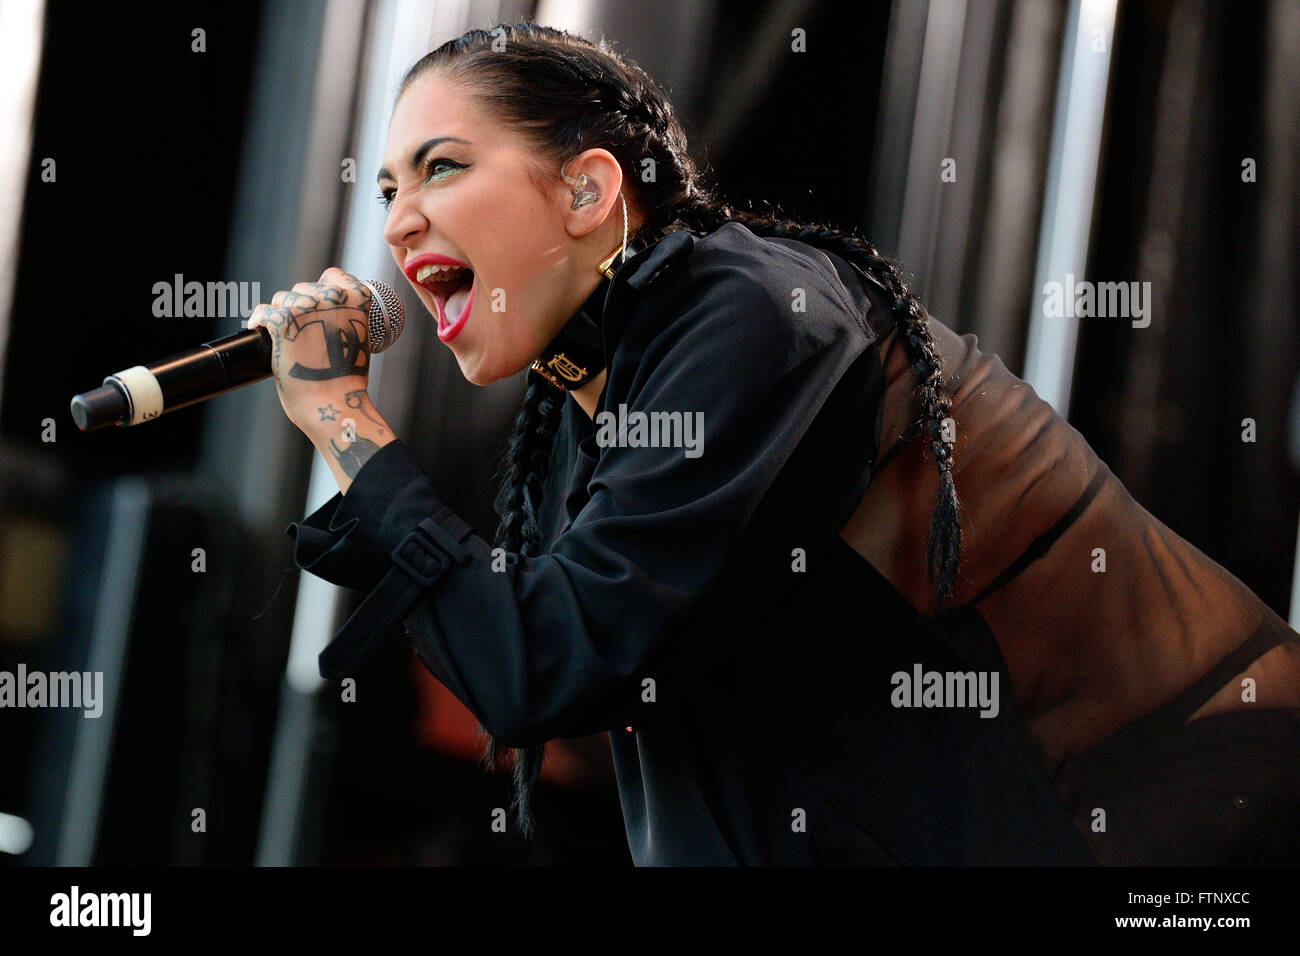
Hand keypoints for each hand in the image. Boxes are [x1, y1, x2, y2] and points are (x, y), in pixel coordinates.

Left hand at [247, 267, 372, 428]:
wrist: (335, 405)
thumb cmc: (347, 382)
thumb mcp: (359, 342)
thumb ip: (343, 322)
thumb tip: (320, 319)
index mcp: (357, 300)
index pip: (334, 276)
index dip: (323, 288)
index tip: (318, 305)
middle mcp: (332, 298)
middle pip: (303, 287)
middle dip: (299, 305)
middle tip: (299, 331)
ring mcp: (306, 308)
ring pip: (281, 298)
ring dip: (279, 314)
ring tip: (282, 336)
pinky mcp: (283, 322)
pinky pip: (263, 312)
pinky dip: (259, 321)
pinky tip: (260, 330)